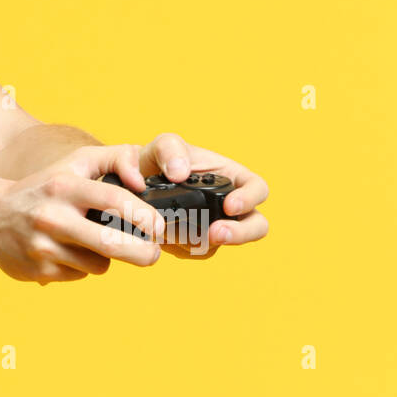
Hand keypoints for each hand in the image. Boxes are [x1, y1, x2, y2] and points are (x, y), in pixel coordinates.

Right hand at [0, 143, 167, 283]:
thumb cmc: (44, 188)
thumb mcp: (73, 162)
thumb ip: (114, 158)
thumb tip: (143, 181)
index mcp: (64, 186)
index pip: (114, 200)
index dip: (144, 216)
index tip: (159, 227)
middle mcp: (52, 216)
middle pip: (112, 244)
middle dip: (143, 253)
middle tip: (153, 253)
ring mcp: (44, 247)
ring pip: (99, 263)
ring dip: (105, 257)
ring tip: (88, 242)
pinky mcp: (40, 271)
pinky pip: (80, 275)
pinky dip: (81, 266)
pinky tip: (65, 251)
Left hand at [136, 132, 269, 258]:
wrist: (139, 180)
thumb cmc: (160, 158)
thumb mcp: (164, 144)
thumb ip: (169, 149)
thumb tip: (179, 173)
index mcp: (233, 177)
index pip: (258, 189)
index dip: (250, 199)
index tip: (229, 206)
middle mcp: (230, 204)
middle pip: (256, 225)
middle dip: (240, 233)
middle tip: (215, 234)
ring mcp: (216, 225)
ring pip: (223, 242)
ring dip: (205, 243)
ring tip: (179, 235)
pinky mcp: (197, 242)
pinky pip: (198, 252)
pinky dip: (184, 247)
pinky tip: (167, 236)